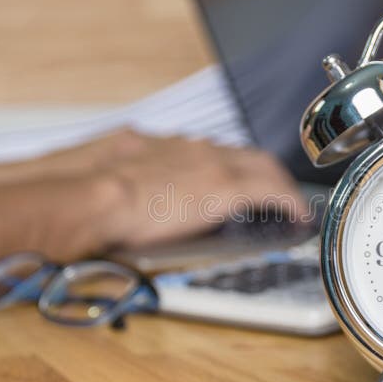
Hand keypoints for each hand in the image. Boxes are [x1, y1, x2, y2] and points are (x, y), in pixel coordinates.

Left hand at [93, 136, 306, 248]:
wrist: (81, 200)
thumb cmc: (128, 228)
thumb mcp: (189, 241)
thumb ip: (221, 229)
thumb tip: (233, 232)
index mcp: (221, 181)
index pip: (275, 185)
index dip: (295, 202)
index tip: (301, 214)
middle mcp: (205, 155)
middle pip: (259, 160)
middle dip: (278, 180)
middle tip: (283, 199)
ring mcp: (177, 144)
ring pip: (225, 150)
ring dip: (242, 168)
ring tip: (242, 188)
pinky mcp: (148, 139)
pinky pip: (187, 146)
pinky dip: (203, 161)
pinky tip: (189, 176)